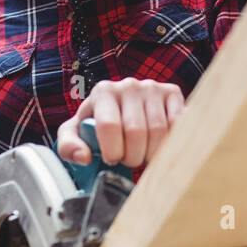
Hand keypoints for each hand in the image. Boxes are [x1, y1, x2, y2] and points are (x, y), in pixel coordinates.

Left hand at [56, 78, 184, 167]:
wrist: (123, 109)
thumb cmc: (98, 125)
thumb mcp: (77, 133)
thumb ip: (68, 146)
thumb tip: (83, 157)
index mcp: (103, 92)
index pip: (109, 125)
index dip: (113, 150)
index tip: (112, 159)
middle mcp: (129, 85)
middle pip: (136, 131)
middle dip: (132, 156)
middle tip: (129, 161)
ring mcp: (153, 88)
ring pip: (159, 131)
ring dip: (152, 153)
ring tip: (143, 155)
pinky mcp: (173, 93)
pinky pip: (177, 124)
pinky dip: (170, 141)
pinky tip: (159, 146)